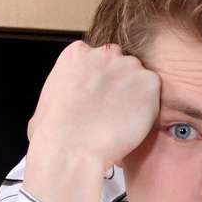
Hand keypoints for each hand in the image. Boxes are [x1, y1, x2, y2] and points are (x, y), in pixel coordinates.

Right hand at [26, 40, 160, 171]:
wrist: (71, 148)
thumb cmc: (53, 133)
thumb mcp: (47, 100)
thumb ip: (64, 89)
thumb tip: (65, 102)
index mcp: (76, 53)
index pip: (97, 58)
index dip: (100, 80)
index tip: (99, 96)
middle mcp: (103, 53)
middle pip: (120, 62)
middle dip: (119, 82)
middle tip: (114, 109)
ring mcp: (128, 66)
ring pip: (138, 77)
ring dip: (135, 94)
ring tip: (124, 119)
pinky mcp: (148, 82)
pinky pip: (154, 92)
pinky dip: (149, 106)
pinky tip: (134, 122)